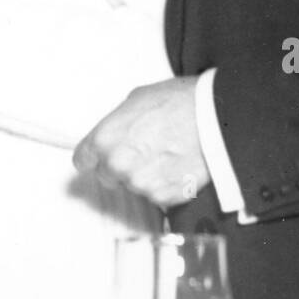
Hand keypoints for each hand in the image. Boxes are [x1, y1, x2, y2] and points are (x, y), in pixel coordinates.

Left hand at [73, 78, 211, 207]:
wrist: (215, 118)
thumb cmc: (181, 102)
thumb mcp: (137, 100)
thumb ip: (117, 124)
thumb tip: (114, 135)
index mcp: (106, 138)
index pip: (83, 160)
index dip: (93, 156)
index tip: (97, 157)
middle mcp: (119, 165)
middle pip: (107, 176)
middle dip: (120, 166)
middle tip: (143, 149)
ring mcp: (141, 184)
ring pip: (133, 186)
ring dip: (144, 175)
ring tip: (165, 153)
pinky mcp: (164, 198)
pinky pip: (155, 195)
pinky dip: (164, 184)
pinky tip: (176, 165)